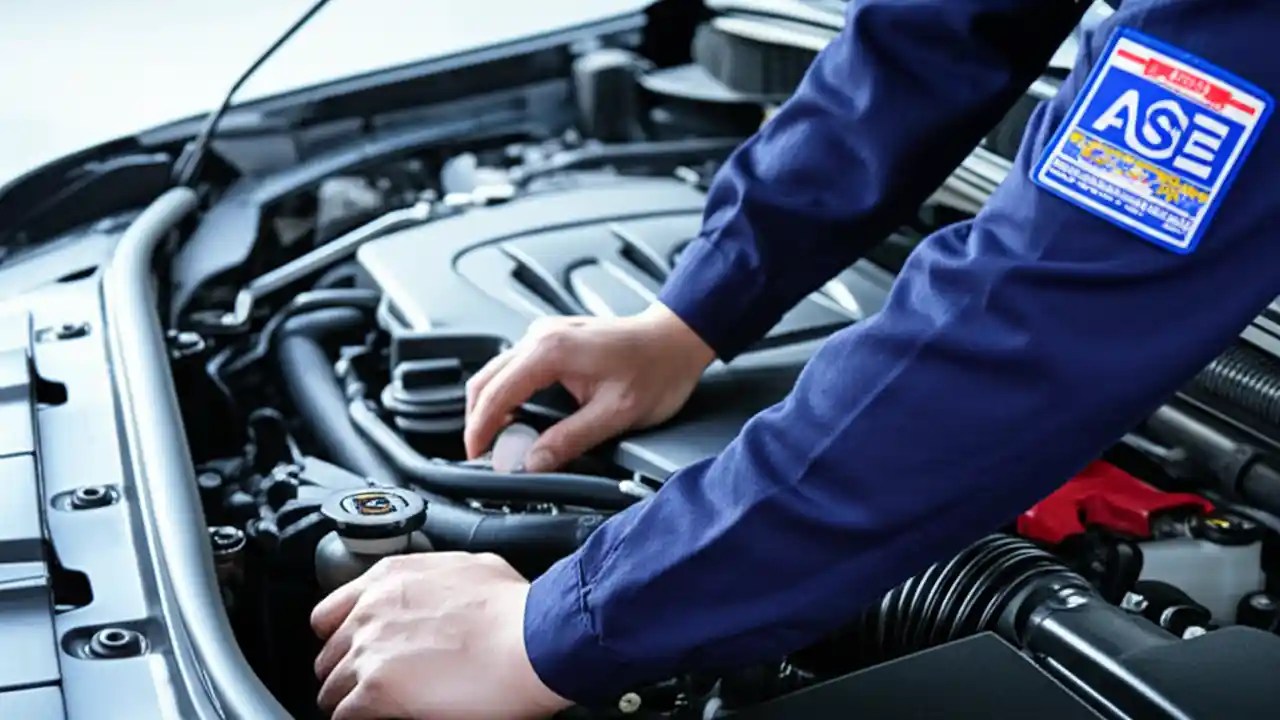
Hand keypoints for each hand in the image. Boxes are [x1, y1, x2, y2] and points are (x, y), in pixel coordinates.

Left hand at [311, 552, 570, 719]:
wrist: (533, 638)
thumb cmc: (515, 607)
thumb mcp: (471, 569)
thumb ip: (437, 581)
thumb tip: (441, 593)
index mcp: (390, 578)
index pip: (332, 611)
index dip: (345, 635)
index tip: (359, 649)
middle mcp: (371, 610)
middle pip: (328, 653)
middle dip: (348, 670)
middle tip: (373, 683)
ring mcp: (369, 650)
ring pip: (331, 688)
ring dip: (351, 698)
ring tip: (375, 707)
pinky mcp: (376, 689)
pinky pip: (343, 714)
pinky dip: (358, 717)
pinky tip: (379, 716)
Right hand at [465, 303, 715, 471]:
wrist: (677, 339)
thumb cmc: (657, 369)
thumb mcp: (615, 415)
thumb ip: (569, 441)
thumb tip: (532, 462)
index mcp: (549, 351)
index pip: (495, 394)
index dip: (480, 430)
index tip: (476, 456)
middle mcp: (541, 336)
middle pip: (486, 380)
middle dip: (480, 420)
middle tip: (486, 455)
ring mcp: (545, 334)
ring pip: (498, 373)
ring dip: (493, 407)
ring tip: (504, 441)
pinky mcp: (553, 339)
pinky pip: (516, 367)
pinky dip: (509, 394)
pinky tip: (521, 417)